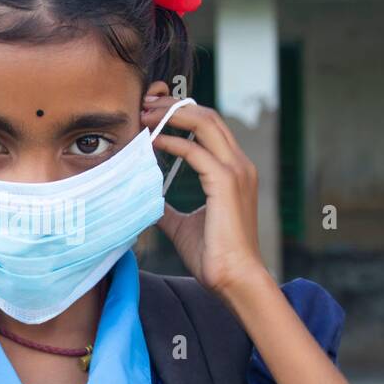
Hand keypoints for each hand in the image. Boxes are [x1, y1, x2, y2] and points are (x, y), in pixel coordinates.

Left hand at [142, 97, 267, 301]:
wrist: (233, 278)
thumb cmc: (214, 255)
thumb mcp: (183, 225)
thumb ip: (169, 209)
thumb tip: (149, 203)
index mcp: (234, 171)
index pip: (209, 127)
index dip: (180, 115)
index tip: (151, 114)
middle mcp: (239, 165)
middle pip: (207, 116)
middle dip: (174, 106)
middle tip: (144, 105)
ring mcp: (236, 171)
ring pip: (205, 123)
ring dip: (172, 115)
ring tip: (145, 114)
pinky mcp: (226, 182)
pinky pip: (195, 149)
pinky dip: (171, 140)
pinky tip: (152, 142)